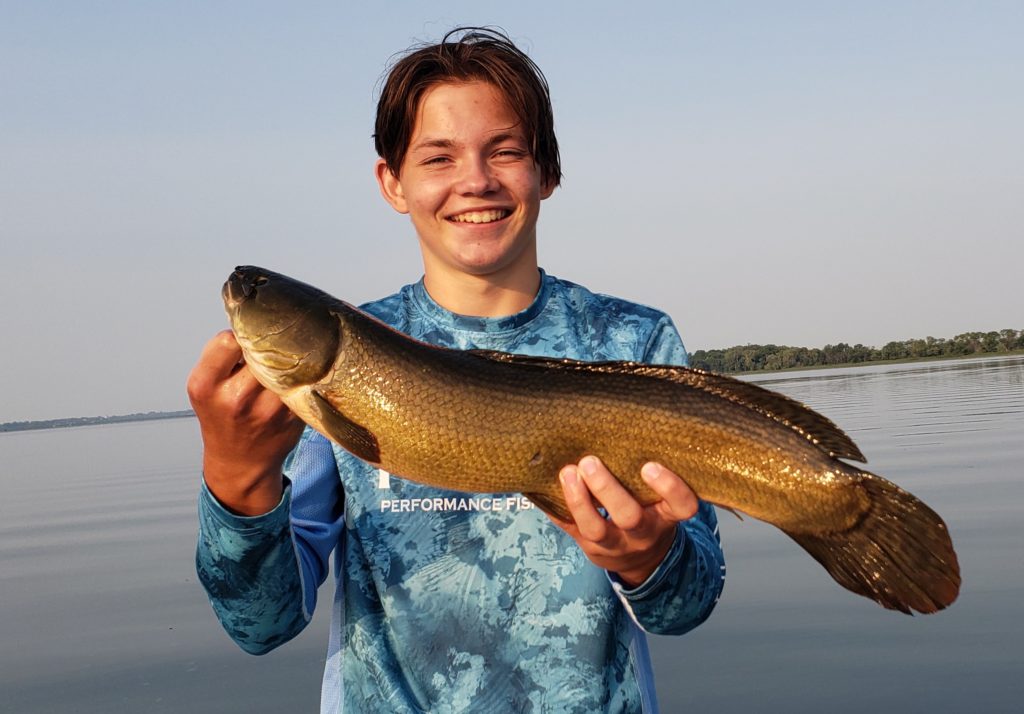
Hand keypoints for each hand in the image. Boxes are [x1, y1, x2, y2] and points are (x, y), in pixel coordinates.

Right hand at [186, 330, 304, 514]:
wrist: (241, 462)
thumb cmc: (223, 414)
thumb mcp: (208, 385)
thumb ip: (225, 355)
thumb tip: (259, 312)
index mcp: (206, 386)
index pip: (228, 340)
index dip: (242, 333)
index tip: (248, 335)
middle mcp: (235, 399)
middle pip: (262, 349)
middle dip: (272, 340)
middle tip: (280, 332)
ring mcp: (268, 411)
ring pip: (288, 362)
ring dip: (294, 353)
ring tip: (294, 348)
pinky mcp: (294, 417)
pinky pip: (305, 380)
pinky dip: (308, 370)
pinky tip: (306, 367)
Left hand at [551, 456, 698, 587]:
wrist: (641, 561)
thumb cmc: (650, 514)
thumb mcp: (660, 501)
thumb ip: (648, 476)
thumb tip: (624, 427)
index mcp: (666, 516)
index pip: (682, 506)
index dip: (670, 488)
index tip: (649, 466)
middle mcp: (643, 533)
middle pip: (629, 517)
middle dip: (607, 489)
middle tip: (589, 462)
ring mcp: (616, 544)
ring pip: (596, 529)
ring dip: (578, 500)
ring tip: (567, 473)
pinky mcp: (591, 548)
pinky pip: (570, 530)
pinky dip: (555, 509)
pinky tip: (543, 488)